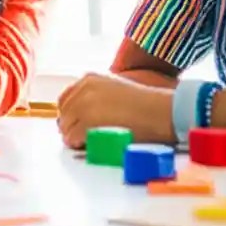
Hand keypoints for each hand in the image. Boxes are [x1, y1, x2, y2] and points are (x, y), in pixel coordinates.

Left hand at [57, 72, 174, 148]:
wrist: (161, 112)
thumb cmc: (146, 105)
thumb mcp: (115, 90)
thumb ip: (96, 97)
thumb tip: (81, 116)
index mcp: (89, 79)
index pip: (66, 99)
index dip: (70, 114)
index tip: (74, 124)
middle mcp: (84, 88)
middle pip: (64, 112)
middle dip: (69, 125)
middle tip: (78, 138)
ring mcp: (84, 104)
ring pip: (65, 125)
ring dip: (72, 135)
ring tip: (84, 143)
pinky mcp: (87, 121)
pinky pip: (72, 136)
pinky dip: (76, 143)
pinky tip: (86, 146)